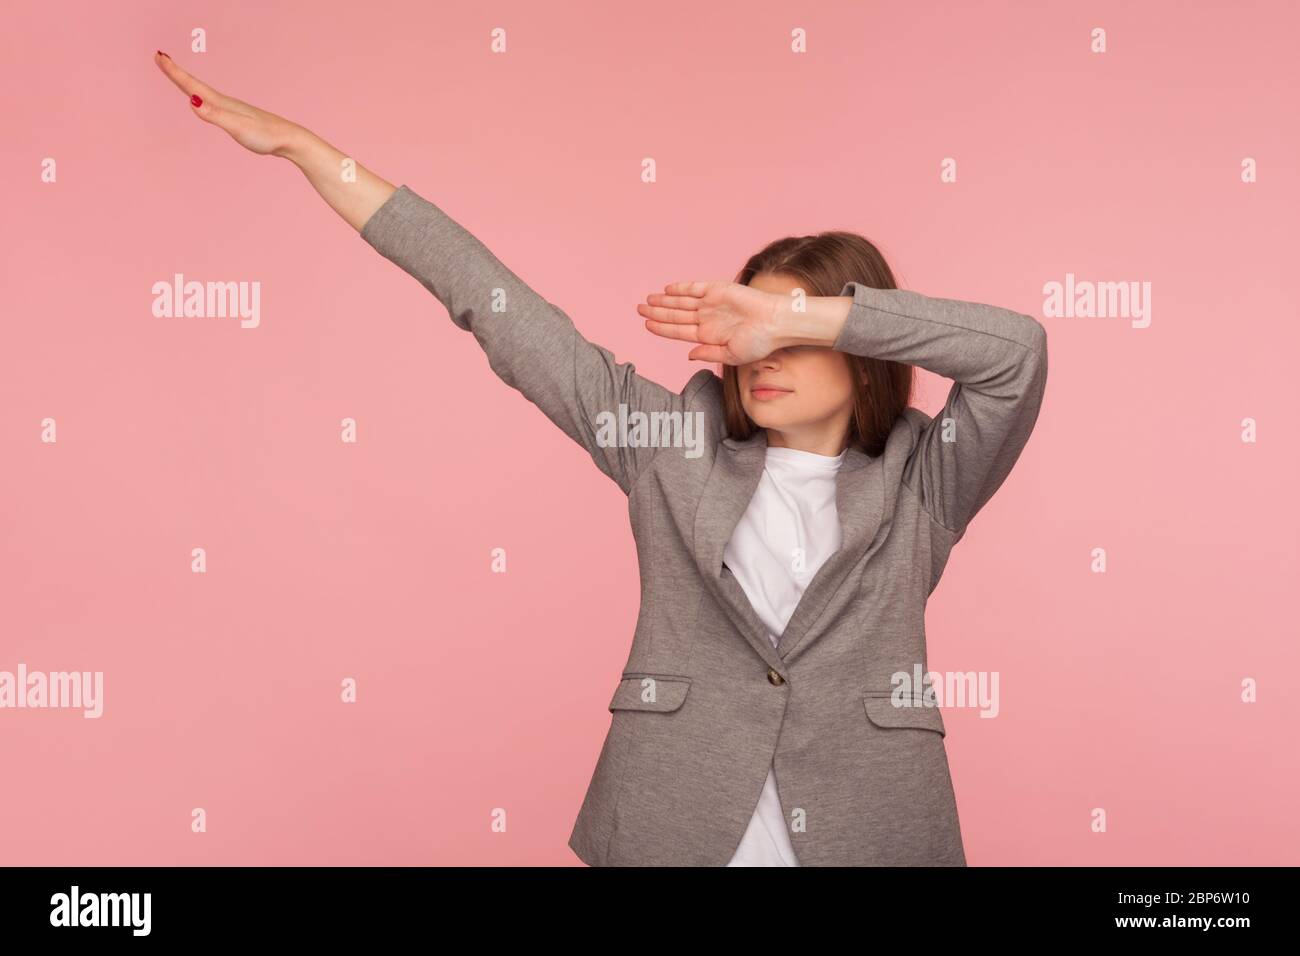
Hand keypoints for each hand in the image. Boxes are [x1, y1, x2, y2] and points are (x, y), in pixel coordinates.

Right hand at [153, 51, 304, 156]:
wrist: (290, 140)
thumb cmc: (266, 136)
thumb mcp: (237, 127)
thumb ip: (215, 115)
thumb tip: (192, 101)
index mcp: (221, 103)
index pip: (192, 86)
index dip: (174, 72)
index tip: (158, 55)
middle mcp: (225, 103)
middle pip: (195, 85)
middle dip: (176, 73)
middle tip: (160, 57)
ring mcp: (233, 109)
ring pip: (204, 93)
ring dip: (188, 83)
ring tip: (177, 75)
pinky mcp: (239, 118)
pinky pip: (214, 103)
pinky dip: (203, 98)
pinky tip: (203, 101)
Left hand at [638, 280, 787, 364]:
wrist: (775, 323)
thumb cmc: (759, 342)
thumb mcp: (731, 355)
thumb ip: (709, 354)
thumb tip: (688, 356)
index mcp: (709, 335)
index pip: (679, 331)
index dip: (662, 328)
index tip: (646, 325)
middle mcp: (707, 318)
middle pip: (675, 315)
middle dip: (657, 313)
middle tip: (638, 309)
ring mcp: (712, 303)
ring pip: (681, 301)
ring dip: (664, 300)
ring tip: (647, 300)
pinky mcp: (719, 290)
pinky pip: (696, 288)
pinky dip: (681, 288)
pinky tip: (668, 289)